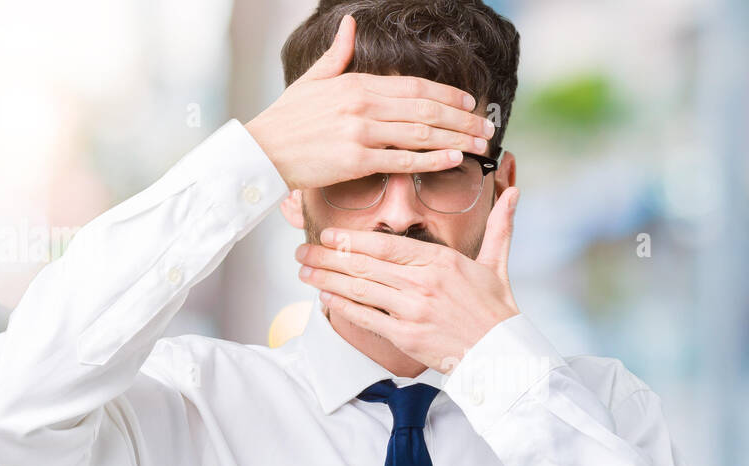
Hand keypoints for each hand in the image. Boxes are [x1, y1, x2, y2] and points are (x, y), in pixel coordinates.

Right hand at [244, 14, 495, 191]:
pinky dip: (432, 160)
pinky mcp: (356, 160)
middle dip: (462, 119)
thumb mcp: (312, 79)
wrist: (261, 151)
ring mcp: (361, 133)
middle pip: (426, 109)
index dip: (447, 95)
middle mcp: (363, 105)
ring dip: (456, 140)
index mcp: (357, 83)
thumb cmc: (287, 119)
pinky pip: (403, 161)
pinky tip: (453, 161)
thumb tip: (350, 23)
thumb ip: (338, 53)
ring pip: (421, 134)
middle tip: (487, 128)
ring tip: (479, 146)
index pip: (414, 87)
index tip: (470, 103)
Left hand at [296, 187, 521, 372]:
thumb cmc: (497, 311)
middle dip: (327, 257)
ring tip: (305, 272)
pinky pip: (366, 318)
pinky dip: (342, 307)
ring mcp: (412, 310)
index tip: (329, 234)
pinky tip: (325, 299)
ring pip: (359, 289)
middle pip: (364, 264)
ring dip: (327, 280)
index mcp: (440, 260)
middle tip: (302, 252)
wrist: (502, 354)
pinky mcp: (407, 337)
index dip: (352, 239)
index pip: (386, 244)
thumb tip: (512, 191)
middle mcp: (422, 283)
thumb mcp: (497, 264)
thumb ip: (498, 226)